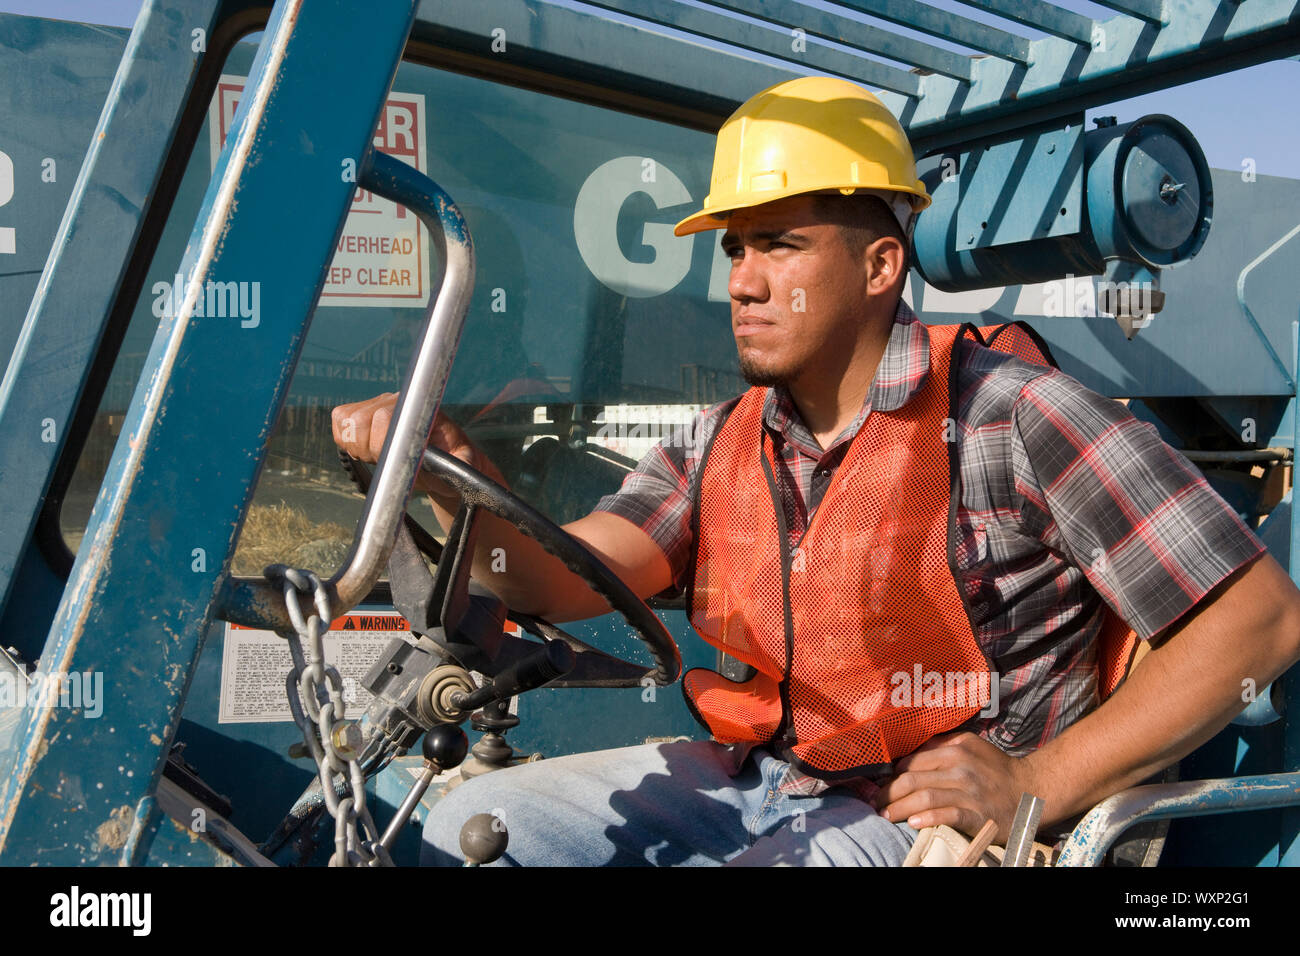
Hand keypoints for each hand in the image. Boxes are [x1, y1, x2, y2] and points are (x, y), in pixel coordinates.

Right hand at [330, 393, 503, 501]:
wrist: (444, 464)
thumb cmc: (454, 464)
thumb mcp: (462, 466)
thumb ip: (460, 464)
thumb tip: (458, 463)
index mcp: (421, 409)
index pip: (384, 416)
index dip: (378, 441)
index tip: (385, 459)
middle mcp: (397, 401)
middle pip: (359, 418)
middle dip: (365, 446)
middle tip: (382, 461)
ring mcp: (379, 404)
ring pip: (346, 418)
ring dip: (354, 443)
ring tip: (375, 456)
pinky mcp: (364, 413)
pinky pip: (340, 418)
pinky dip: (344, 437)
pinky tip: (364, 450)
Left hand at [870, 732, 1037, 842]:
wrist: (1032, 790)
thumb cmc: (997, 769)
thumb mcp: (972, 745)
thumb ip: (943, 744)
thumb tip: (911, 751)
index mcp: (956, 750)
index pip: (913, 761)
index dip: (893, 774)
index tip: (882, 785)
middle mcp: (960, 768)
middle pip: (913, 779)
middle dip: (889, 793)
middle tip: (877, 804)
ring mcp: (969, 791)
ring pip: (924, 796)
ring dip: (900, 808)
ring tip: (887, 816)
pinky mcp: (977, 814)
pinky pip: (947, 815)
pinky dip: (927, 818)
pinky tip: (913, 823)